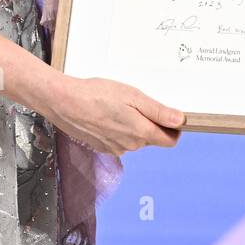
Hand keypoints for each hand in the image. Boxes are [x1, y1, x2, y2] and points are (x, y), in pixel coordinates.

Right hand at [39, 74, 185, 156]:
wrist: (64, 102)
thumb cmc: (98, 95)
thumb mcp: (133, 97)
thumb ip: (158, 111)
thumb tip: (180, 120)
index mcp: (141, 133)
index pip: (170, 140)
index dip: (174, 127)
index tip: (169, 113)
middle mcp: (130, 146)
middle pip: (152, 138)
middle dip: (152, 123)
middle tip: (138, 102)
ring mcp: (115, 149)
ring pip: (135, 139)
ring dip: (134, 125)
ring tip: (119, 106)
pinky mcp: (102, 147)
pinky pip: (120, 139)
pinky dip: (119, 128)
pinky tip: (108, 114)